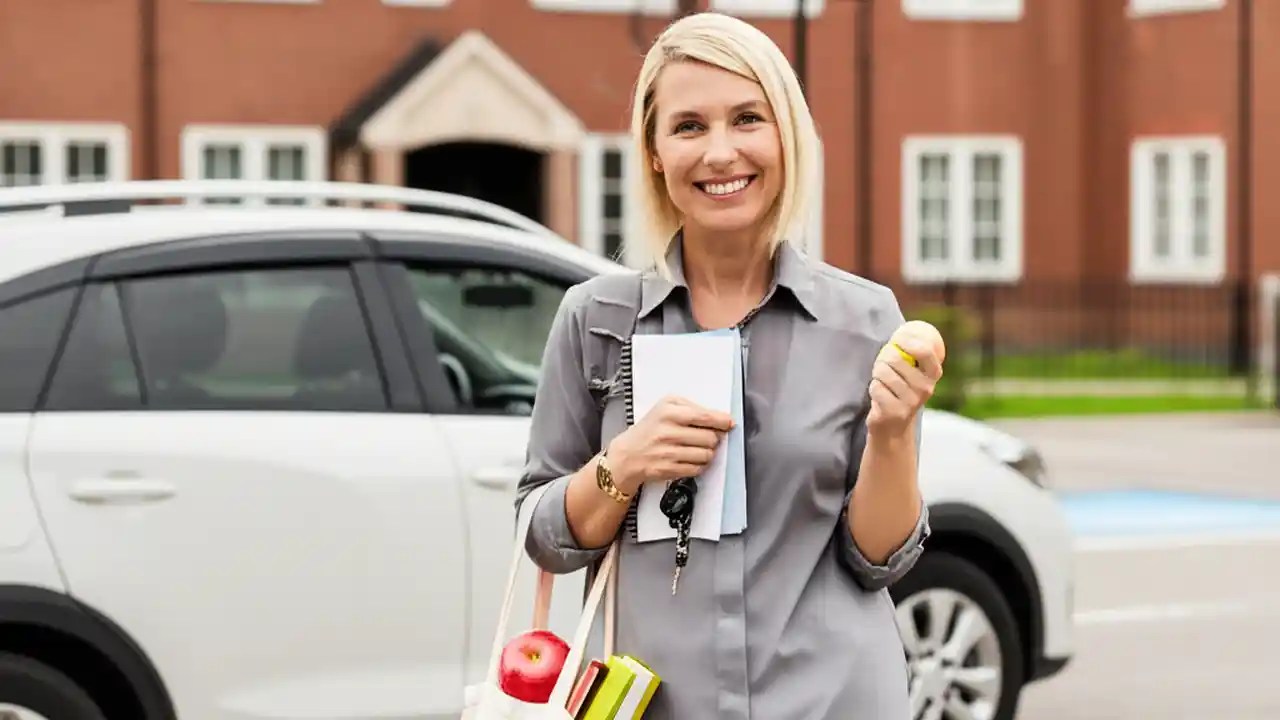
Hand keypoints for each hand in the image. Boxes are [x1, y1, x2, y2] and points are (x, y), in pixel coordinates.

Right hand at [605, 396, 733, 495]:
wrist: (628, 455)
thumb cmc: (650, 429)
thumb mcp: (666, 407)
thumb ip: (692, 408)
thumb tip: (721, 419)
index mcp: (668, 412)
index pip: (704, 417)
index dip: (722, 421)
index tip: (729, 423)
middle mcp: (667, 432)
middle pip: (710, 438)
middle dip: (713, 439)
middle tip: (706, 438)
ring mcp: (667, 452)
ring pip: (706, 455)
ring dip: (707, 453)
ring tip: (697, 449)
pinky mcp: (668, 469)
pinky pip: (697, 469)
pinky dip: (699, 465)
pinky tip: (690, 459)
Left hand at [866, 320, 945, 438]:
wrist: (893, 427)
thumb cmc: (900, 389)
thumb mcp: (912, 370)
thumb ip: (913, 350)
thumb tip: (909, 326)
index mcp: (933, 374)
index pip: (925, 350)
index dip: (908, 339)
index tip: (897, 338)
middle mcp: (926, 388)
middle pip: (896, 358)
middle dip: (883, 357)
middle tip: (882, 365)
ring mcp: (911, 402)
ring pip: (883, 372)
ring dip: (877, 374)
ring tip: (882, 381)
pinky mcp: (895, 412)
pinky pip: (876, 387)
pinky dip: (873, 388)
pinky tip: (879, 396)